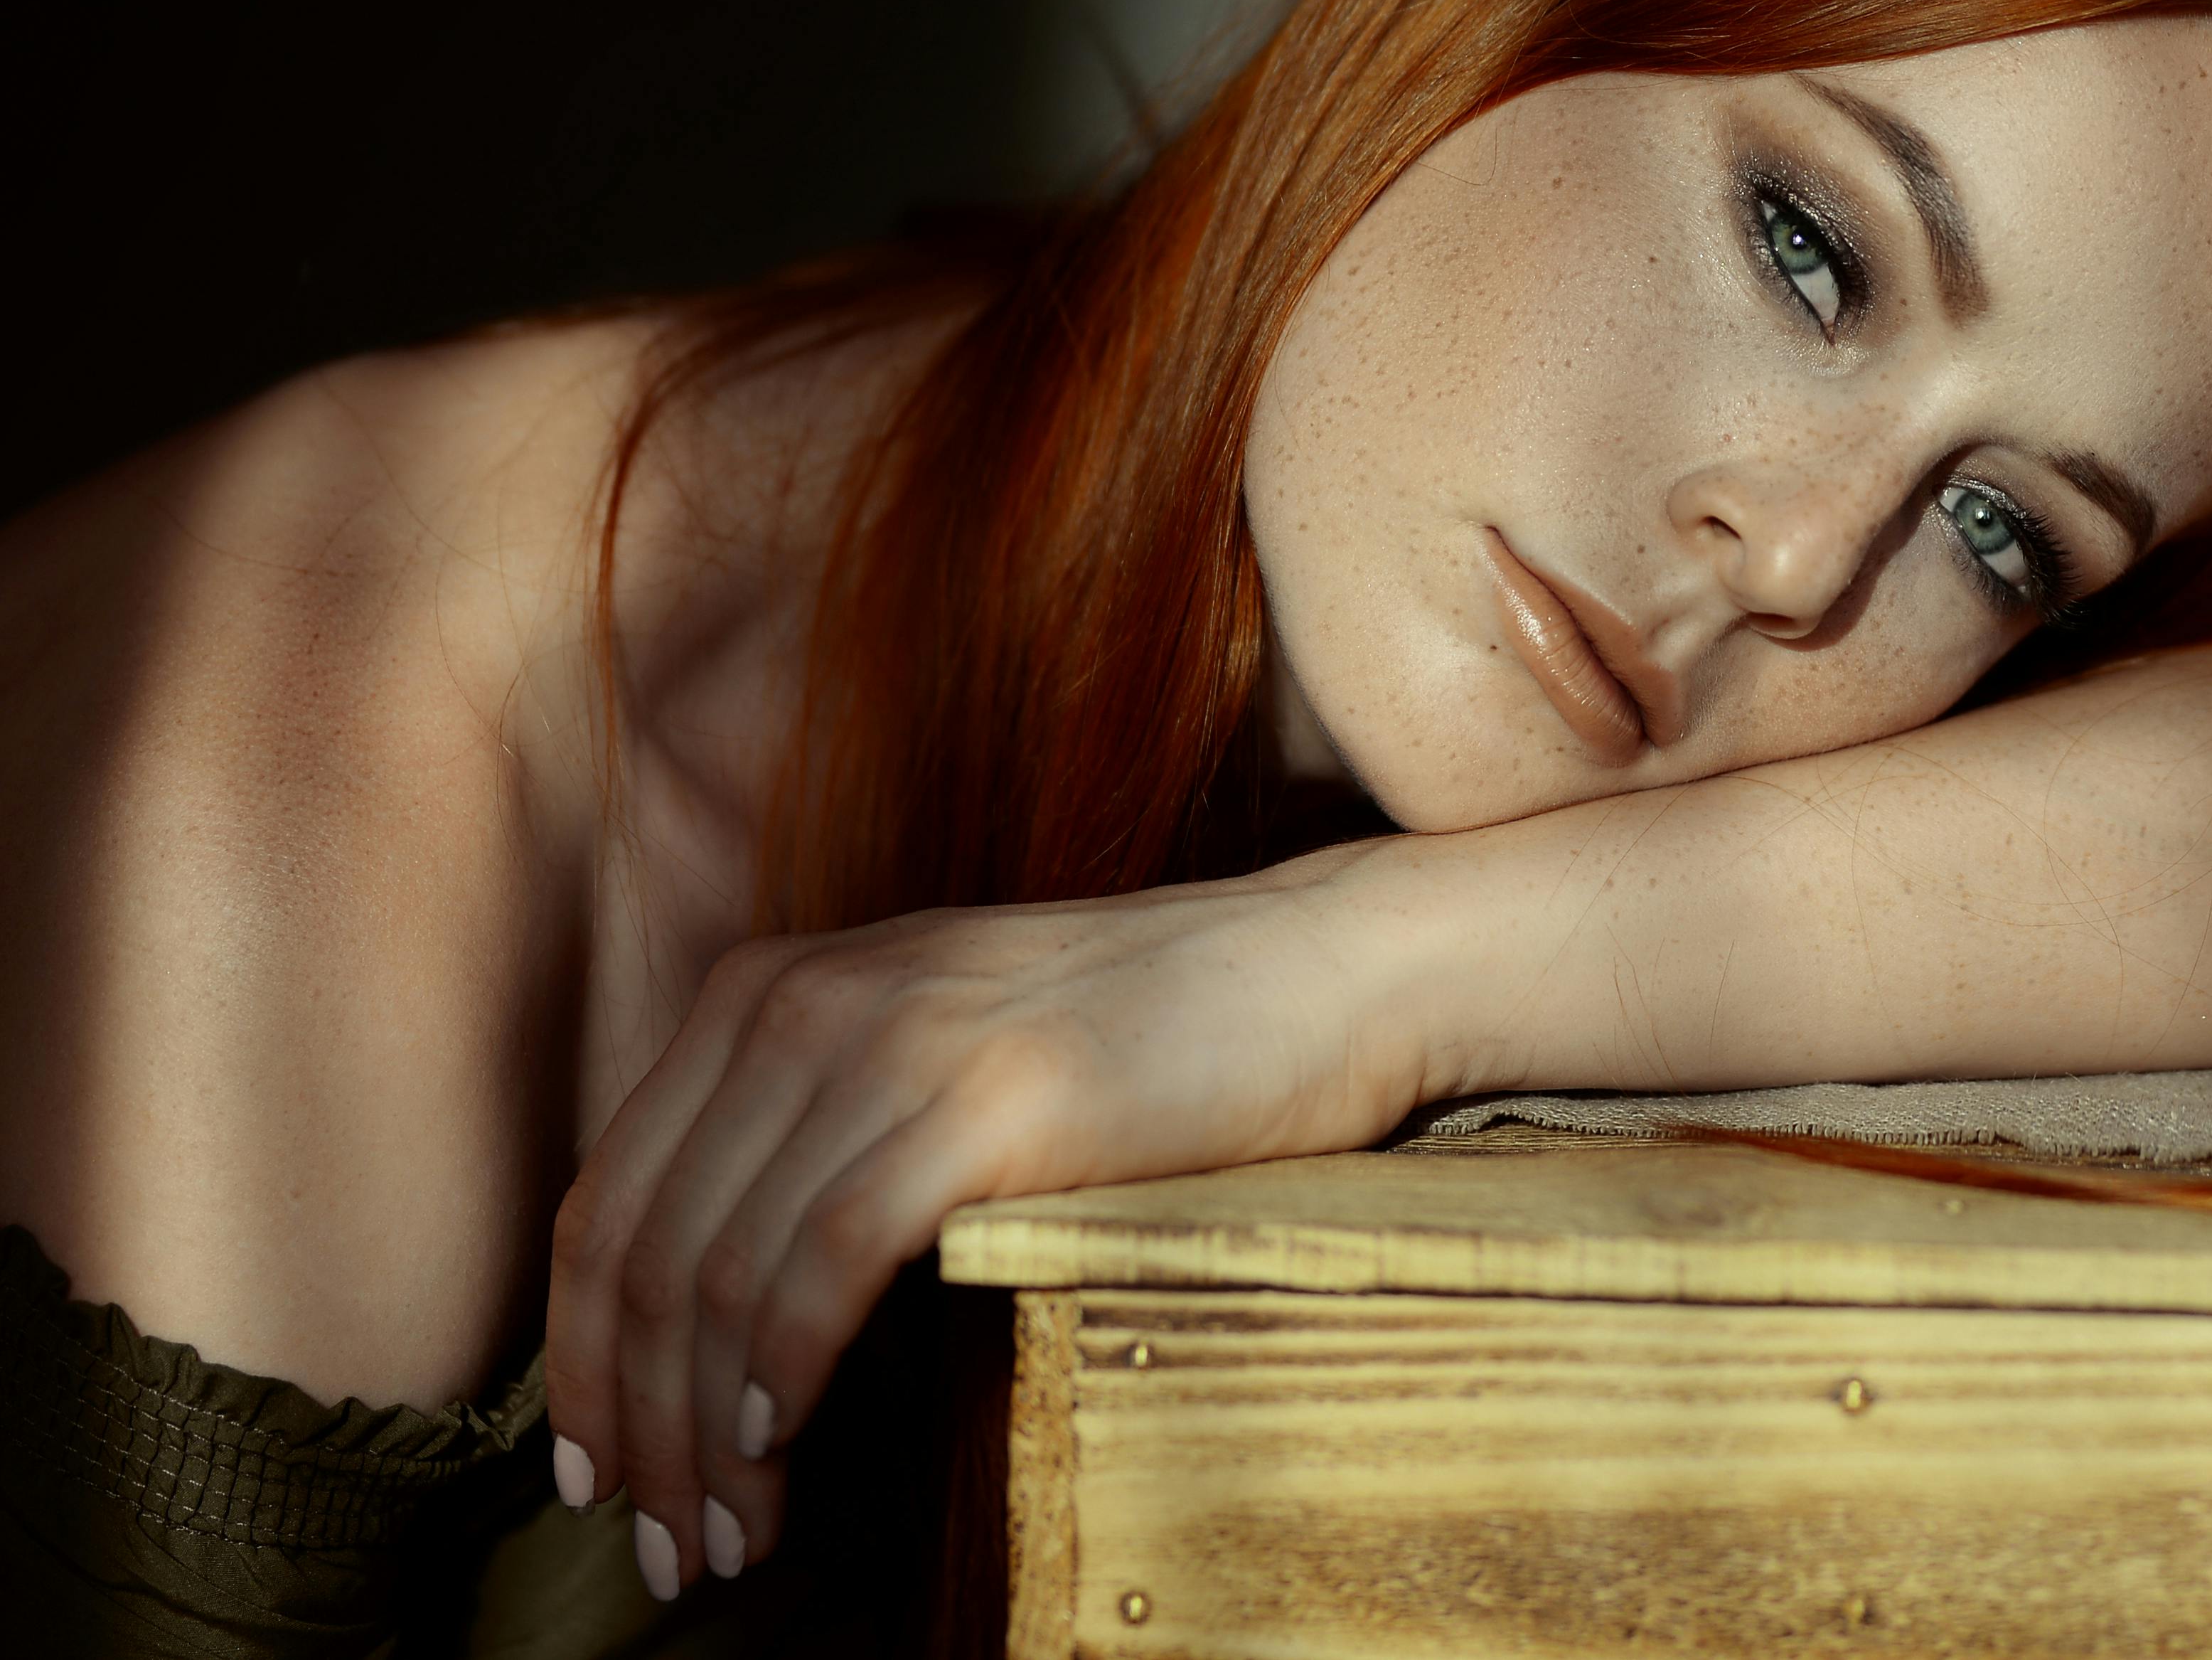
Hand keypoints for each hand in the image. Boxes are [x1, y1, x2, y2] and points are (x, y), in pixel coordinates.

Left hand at [543, 848, 1436, 1597]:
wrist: (1323, 972)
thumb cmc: (1147, 1039)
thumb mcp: (936, 1051)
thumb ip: (815, 1132)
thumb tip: (706, 1312)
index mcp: (769, 990)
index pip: (608, 1200)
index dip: (581, 1359)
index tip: (596, 1474)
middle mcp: (804, 1001)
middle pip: (645, 1252)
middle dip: (635, 1425)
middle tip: (659, 1546)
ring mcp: (893, 1039)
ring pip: (721, 1274)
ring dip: (706, 1436)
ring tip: (726, 1537)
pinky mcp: (985, 1098)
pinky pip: (827, 1260)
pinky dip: (783, 1370)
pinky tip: (786, 1442)